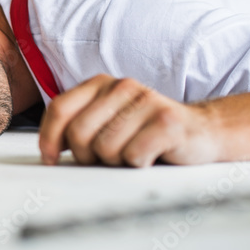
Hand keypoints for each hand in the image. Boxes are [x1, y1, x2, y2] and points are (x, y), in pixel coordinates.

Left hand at [38, 75, 219, 166]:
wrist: (201, 133)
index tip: (51, 158)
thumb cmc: (148, 133)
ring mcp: (146, 101)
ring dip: (117, 162)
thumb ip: (78, 127)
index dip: (49, 138)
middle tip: (108, 158)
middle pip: (78, 133)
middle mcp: (122, 87)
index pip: (59, 109)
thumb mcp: (108, 123)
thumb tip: (47, 150)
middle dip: (88, 156)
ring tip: (133, 154)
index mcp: (102, 84)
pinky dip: (138, 165)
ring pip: (105, 148)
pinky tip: (151, 157)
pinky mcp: (167, 121)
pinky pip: (132, 156)